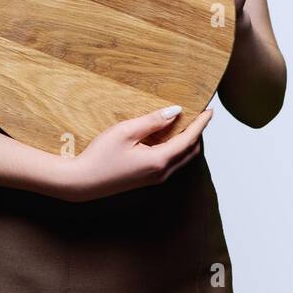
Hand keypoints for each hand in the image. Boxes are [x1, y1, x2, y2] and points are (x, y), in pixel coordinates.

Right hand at [59, 106, 212, 202]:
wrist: (82, 182)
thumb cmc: (100, 156)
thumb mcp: (126, 132)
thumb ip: (152, 121)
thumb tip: (175, 111)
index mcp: (159, 161)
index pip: (189, 140)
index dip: (201, 124)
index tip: (210, 110)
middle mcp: (161, 173)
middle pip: (190, 151)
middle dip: (198, 133)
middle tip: (201, 114)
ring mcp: (155, 179)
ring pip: (182, 159)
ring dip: (188, 142)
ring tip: (188, 123)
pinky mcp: (147, 179)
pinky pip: (171, 163)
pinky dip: (177, 149)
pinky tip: (170, 137)